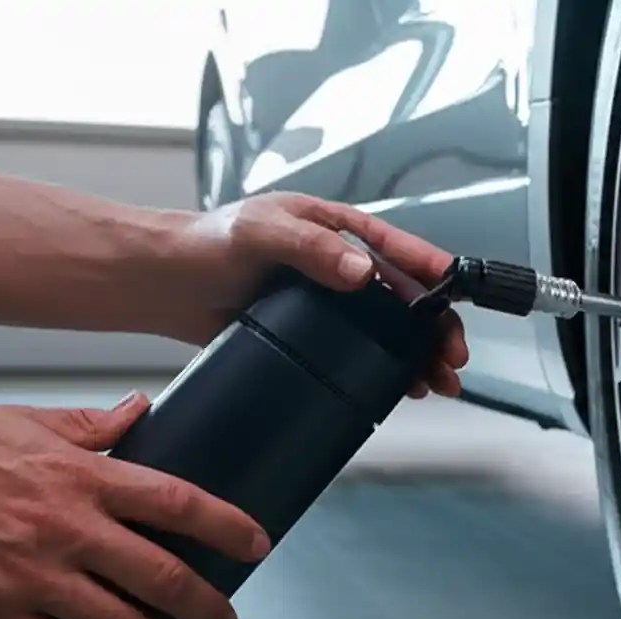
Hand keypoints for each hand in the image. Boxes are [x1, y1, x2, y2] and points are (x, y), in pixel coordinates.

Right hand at [0, 392, 269, 618]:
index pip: (175, 502)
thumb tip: (140, 410)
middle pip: (161, 578)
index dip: (226, 526)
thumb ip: (89, 425)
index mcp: (79, 479)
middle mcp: (67, 534)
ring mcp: (35, 584)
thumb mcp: (20, 422)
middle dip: (207, 608)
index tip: (256, 543)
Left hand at [165, 193, 468, 398]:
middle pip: (404, 296)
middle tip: (453, 356)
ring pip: (389, 328)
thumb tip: (363, 272)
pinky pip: (360, 351)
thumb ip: (312, 246)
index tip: (456, 290)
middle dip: (436, 326)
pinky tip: (402, 387)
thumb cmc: (208, 243)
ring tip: (440, 382)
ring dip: (418, 354)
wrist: (164, 281)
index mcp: (336, 230)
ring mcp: (329, 302)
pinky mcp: (313, 333)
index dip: (432, 270)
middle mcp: (341, 264)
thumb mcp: (261, 232)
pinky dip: (386, 369)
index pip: (397, 247)